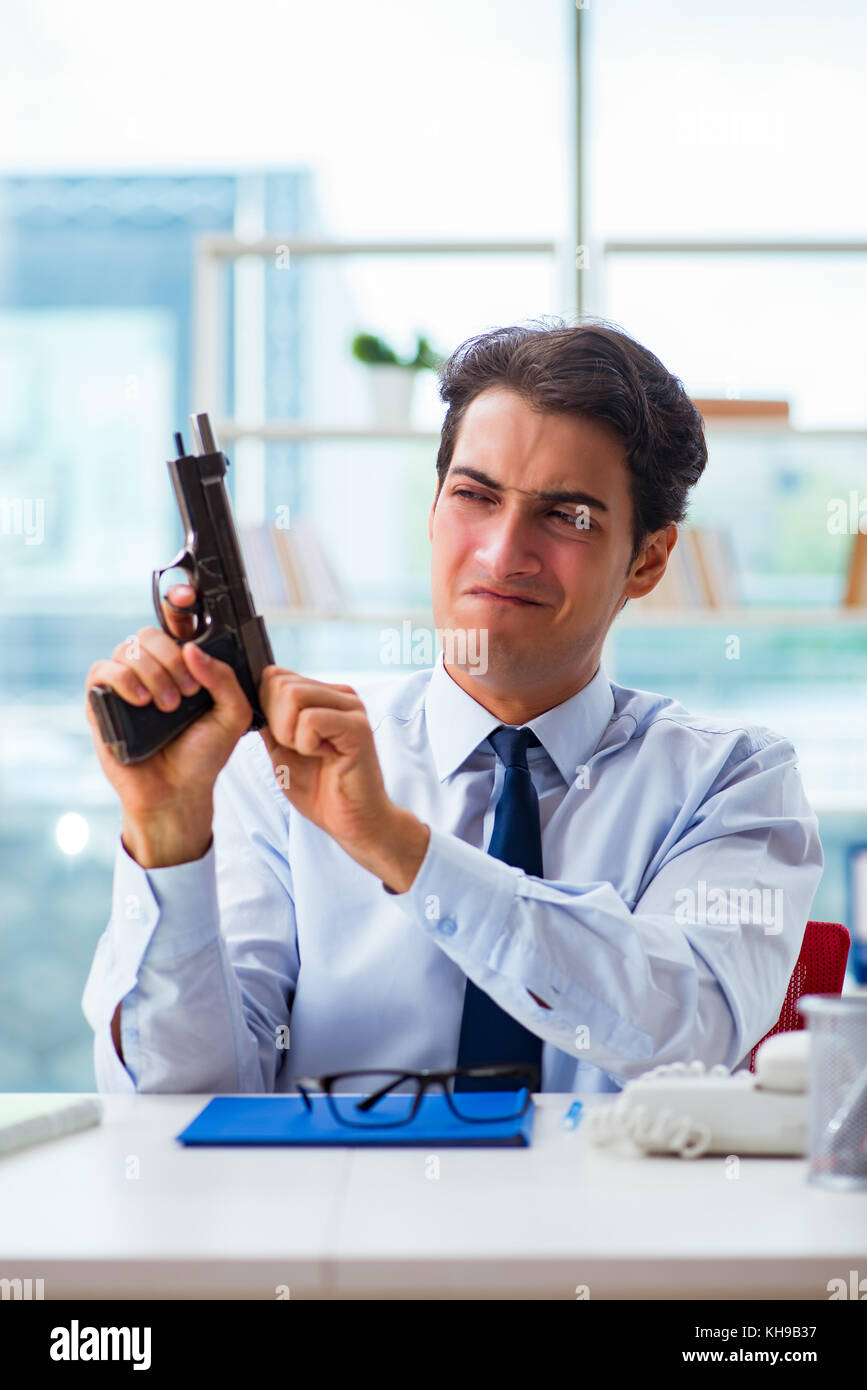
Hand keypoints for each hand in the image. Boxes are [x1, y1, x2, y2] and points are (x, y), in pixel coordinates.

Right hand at [84, 584, 252, 865]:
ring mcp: (126, 682)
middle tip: (188, 690)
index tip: (186, 594)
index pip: (177, 623)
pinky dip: (124, 678)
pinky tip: (142, 700)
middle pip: (152, 633)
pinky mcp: (102, 700)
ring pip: (129, 648)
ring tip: (169, 707)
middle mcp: (154, 668)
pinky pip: (102, 669)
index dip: (178, 602)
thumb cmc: (204, 755)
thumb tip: (192, 649)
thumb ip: (224, 677)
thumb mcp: (232, 714)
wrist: (178, 793)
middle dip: (172, 657)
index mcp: (184, 665)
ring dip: (154, 673)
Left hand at [257, 668, 429, 888]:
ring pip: (292, 695)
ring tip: (310, 753)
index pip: (275, 675)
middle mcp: (340, 694)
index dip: (265, 707)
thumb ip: (269, 723)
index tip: (281, 739)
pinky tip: (324, 756)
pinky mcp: (358, 727)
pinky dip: (306, 744)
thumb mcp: (281, 752)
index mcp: (322, 696)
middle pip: (280, 683)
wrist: (352, 821)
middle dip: (275, 722)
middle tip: (298, 750)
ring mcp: (351, 707)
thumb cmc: (320, 789)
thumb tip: (249, 698)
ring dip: (289, 733)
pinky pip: (311, 720)